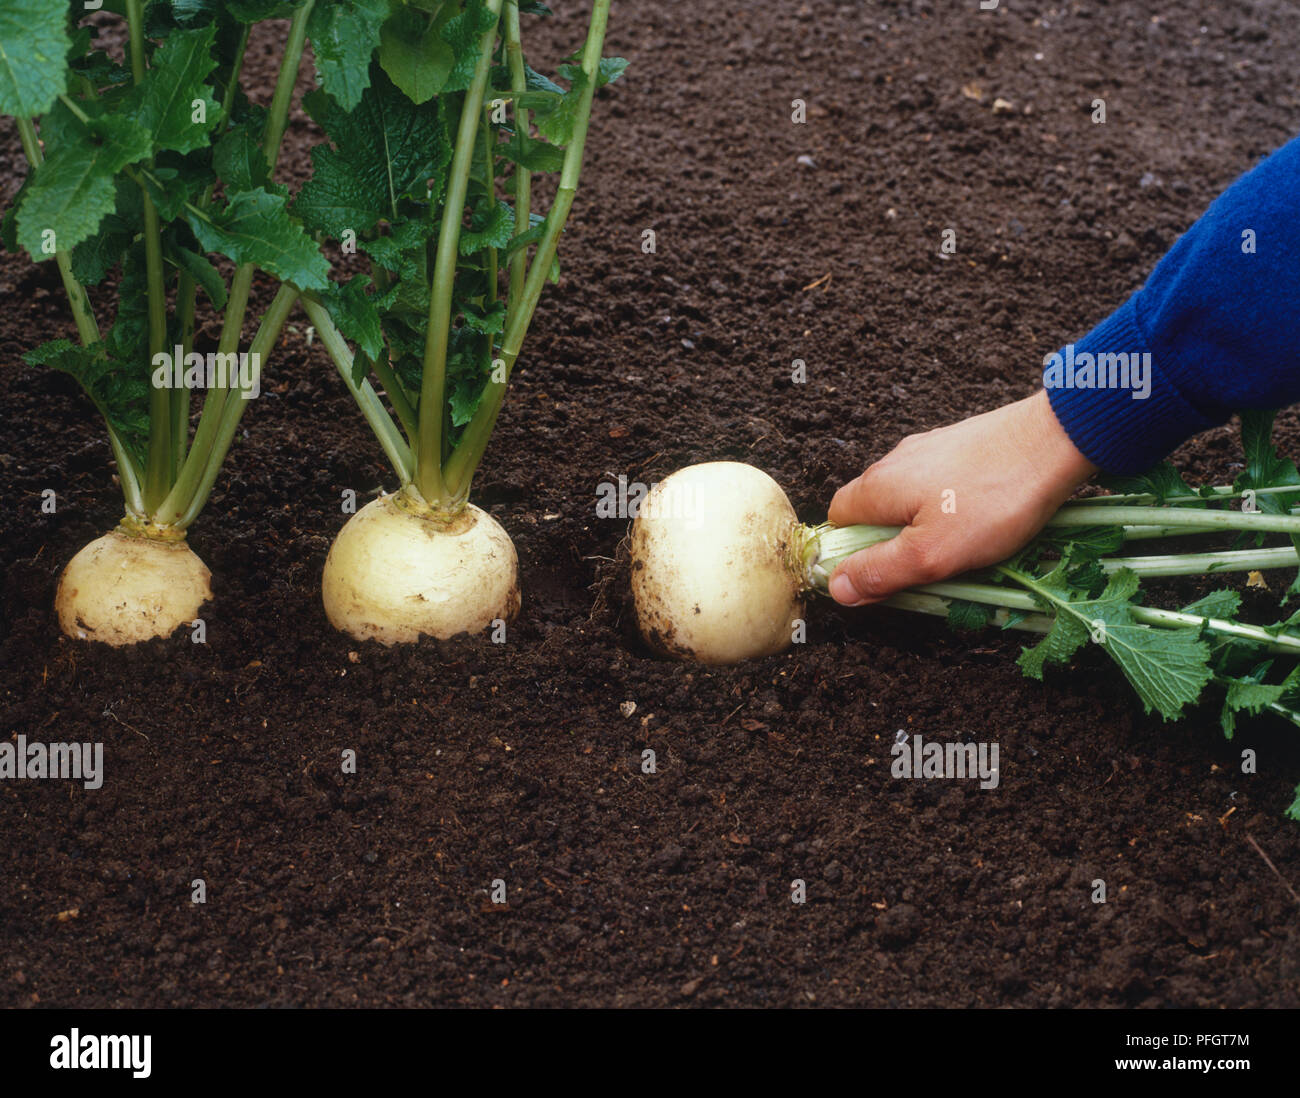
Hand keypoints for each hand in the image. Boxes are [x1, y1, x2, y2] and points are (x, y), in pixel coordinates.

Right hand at [827, 390, 1097, 604]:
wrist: (1056, 439)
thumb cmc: (992, 501)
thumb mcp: (931, 555)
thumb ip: (881, 572)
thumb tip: (835, 588)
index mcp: (876, 486)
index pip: (836, 521)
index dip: (850, 553)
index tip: (881, 576)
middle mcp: (894, 461)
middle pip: (872, 509)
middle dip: (890, 541)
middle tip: (927, 567)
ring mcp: (929, 448)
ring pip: (909, 497)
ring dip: (923, 524)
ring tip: (961, 545)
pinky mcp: (962, 443)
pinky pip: (940, 483)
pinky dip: (950, 505)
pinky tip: (981, 515)